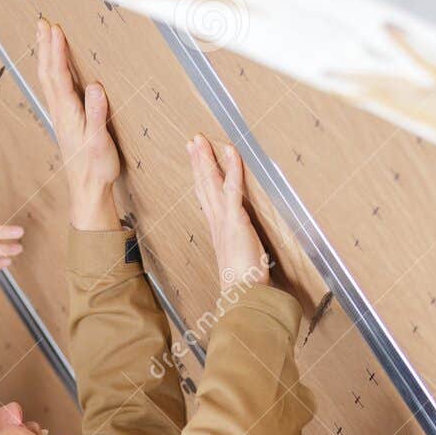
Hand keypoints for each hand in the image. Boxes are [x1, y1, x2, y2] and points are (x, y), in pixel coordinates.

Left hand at [35, 17, 119, 230]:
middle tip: (42, 23)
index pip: (59, 76)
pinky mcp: (65, 124)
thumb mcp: (100, 142)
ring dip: (46, 57)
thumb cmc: (96, 169)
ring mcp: (61, 119)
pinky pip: (54, 91)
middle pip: (48, 74)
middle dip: (46, 47)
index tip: (54, 29)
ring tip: (44, 38)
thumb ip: (97, 114)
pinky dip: (52, 73)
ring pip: (49, 81)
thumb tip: (94, 86)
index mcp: (68, 114)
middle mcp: (61, 114)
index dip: (56, 51)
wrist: (88, 192)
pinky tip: (53, 70)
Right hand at [187, 135, 269, 291]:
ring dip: (206, 159)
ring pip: (212, 183)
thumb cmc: (243, 282)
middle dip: (198, 162)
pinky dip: (231, 167)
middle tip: (192, 142)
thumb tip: (239, 248)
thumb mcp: (239, 260)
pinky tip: (229, 151)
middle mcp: (217, 222)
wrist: (242, 293)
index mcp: (217, 230)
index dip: (200, 178)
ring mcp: (224, 219)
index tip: (195, 161)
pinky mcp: (235, 219)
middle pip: (204, 186)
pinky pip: (232, 187)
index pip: (206, 198)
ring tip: (200, 141)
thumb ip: (237, 250)